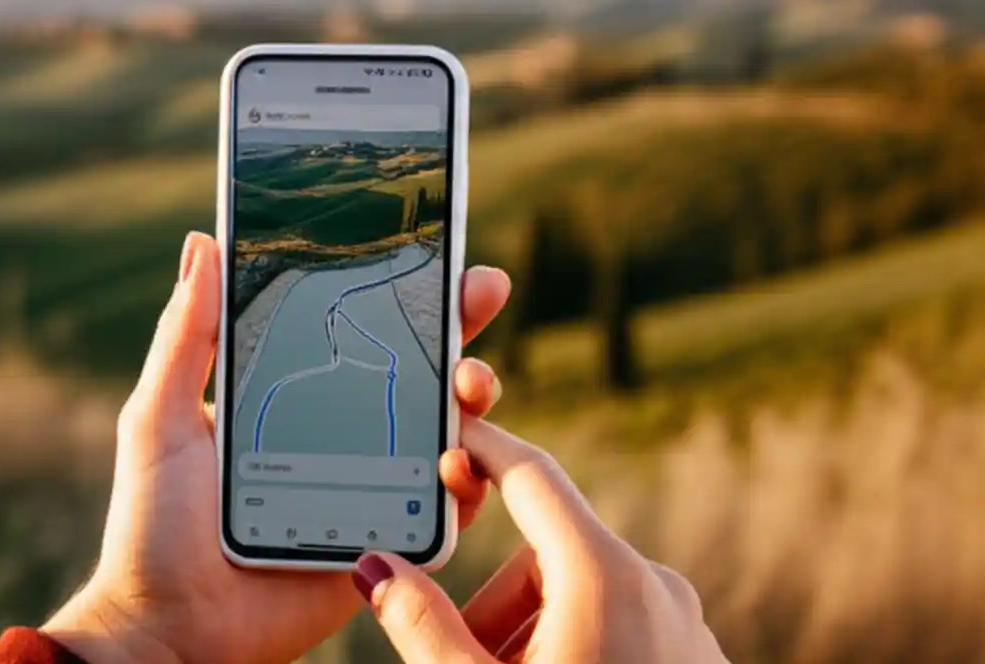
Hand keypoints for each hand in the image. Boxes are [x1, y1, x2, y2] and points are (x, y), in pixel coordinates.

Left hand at [40, 232, 511, 663]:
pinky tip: (459, 460)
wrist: (169, 628)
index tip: (436, 251)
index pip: (357, 331)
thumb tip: (204, 244)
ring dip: (473, 396)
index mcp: (293, 398)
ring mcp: (370, 488)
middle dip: (458, 326)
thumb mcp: (160, 417)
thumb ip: (186, 336)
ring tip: (472, 382)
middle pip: (416, 370)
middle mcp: (341, 435)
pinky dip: (469, 481)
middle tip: (482, 290)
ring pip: (445, 431)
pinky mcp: (387, 543)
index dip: (400, 292)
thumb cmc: (152, 525)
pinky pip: (446, 510)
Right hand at [353, 417, 729, 663]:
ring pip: (584, 592)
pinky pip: (621, 624)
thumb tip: (374, 569)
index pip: (532, 477)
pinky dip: (577, 646)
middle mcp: (654, 584)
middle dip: (494, 597)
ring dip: (531, 628)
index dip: (484, 447)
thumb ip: (420, 625)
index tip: (450, 430)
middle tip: (462, 660)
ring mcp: (683, 622)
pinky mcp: (696, 657)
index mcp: (602, 574)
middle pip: (549, 550)